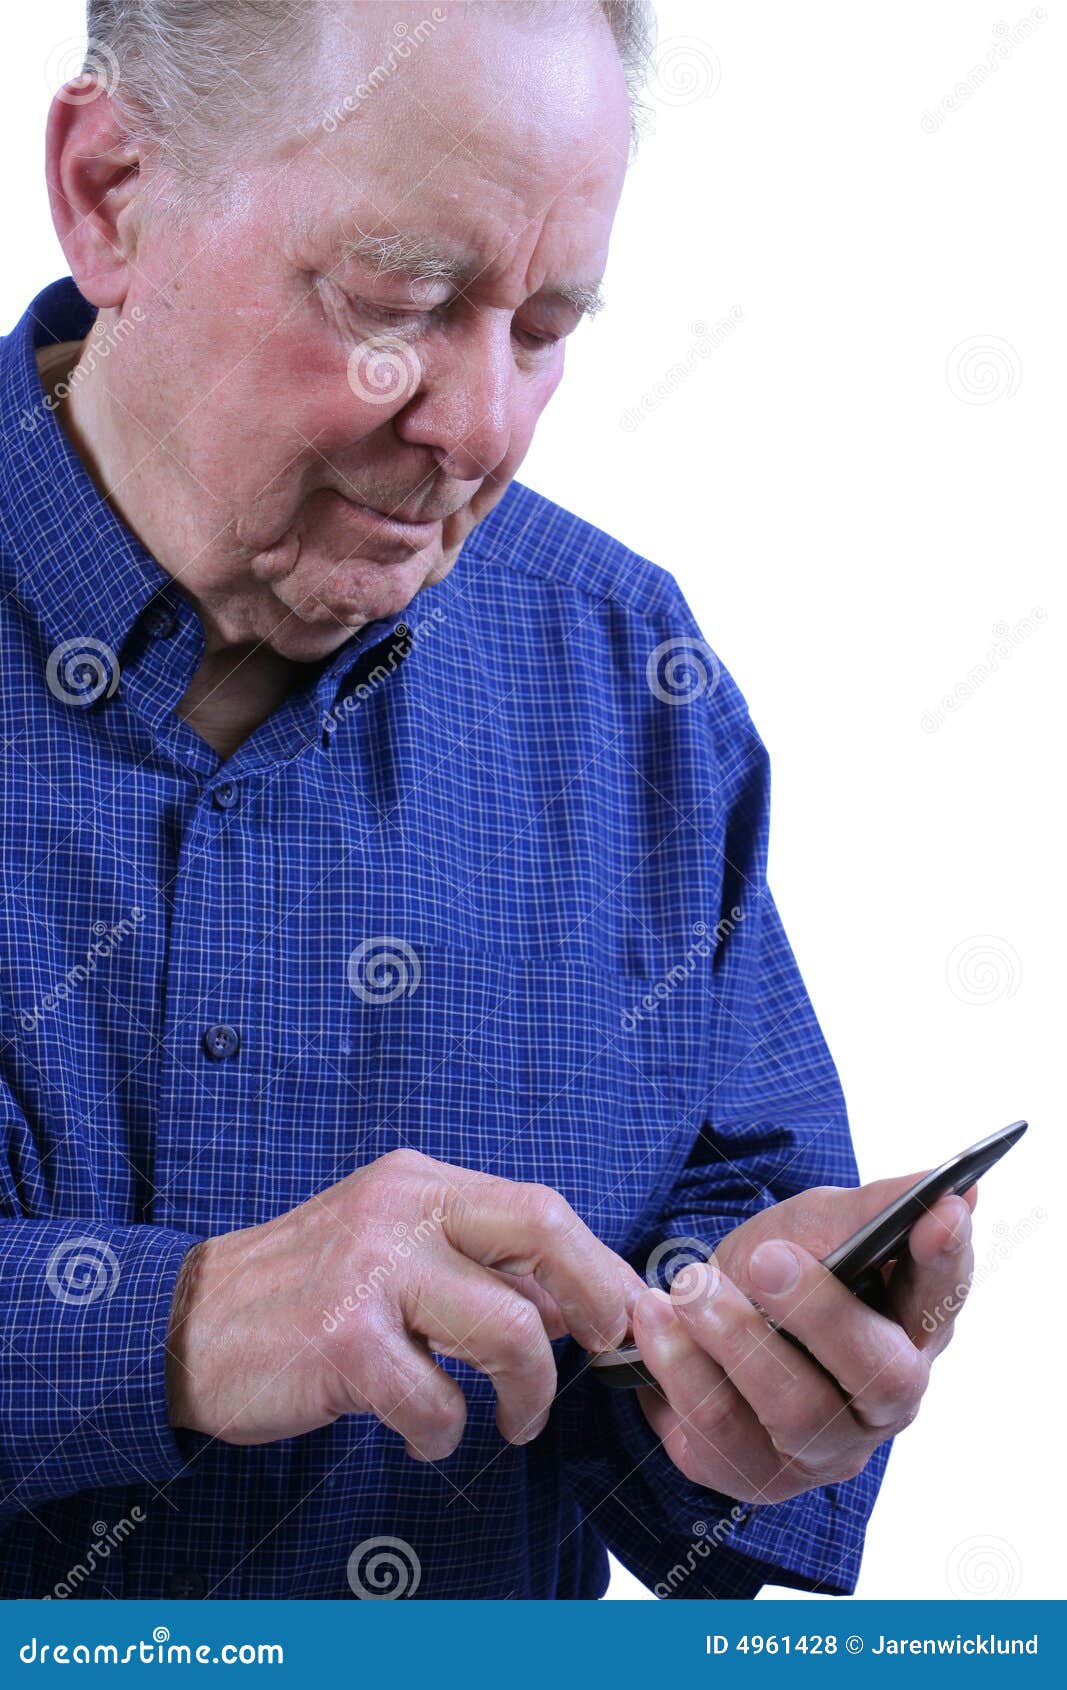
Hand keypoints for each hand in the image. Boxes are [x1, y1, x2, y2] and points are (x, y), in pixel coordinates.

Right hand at [166, 1148, 642, 1457]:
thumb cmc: (303, 1293)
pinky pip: (437, 1403)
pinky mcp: (342, 1339)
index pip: (541, 1205)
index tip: (624, 1315)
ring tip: (511, 1420)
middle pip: (542, 1230)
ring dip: (527, 1394)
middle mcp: (400, 1211)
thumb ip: (476, 1267)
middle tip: (597, 1351)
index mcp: (419, 1184)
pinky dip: (443, 1436)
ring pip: (508, 1330)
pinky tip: (423, 1436)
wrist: (187, 1324)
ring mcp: (369, 1270)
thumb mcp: (390, 1250)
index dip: (600, 1264)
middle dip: (596, 1300)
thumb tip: (571, 1303)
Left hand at [630, 1174, 976, 1504]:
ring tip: (687, 1285)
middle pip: (881, 1374)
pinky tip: (654, 1321)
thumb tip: (956, 1196)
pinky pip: (718, 1433)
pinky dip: (678, 1368)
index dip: (946, 1260)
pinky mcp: (753, 1475)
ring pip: (793, 1409)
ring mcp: (823, 1449)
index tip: (940, 1214)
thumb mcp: (817, 1225)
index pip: (945, 1296)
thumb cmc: (773, 1267)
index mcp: (912, 1328)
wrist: (695, 1314)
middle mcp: (884, 1403)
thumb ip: (874, 1212)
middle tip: (765, 1258)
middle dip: (820, 1311)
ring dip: (734, 1338)